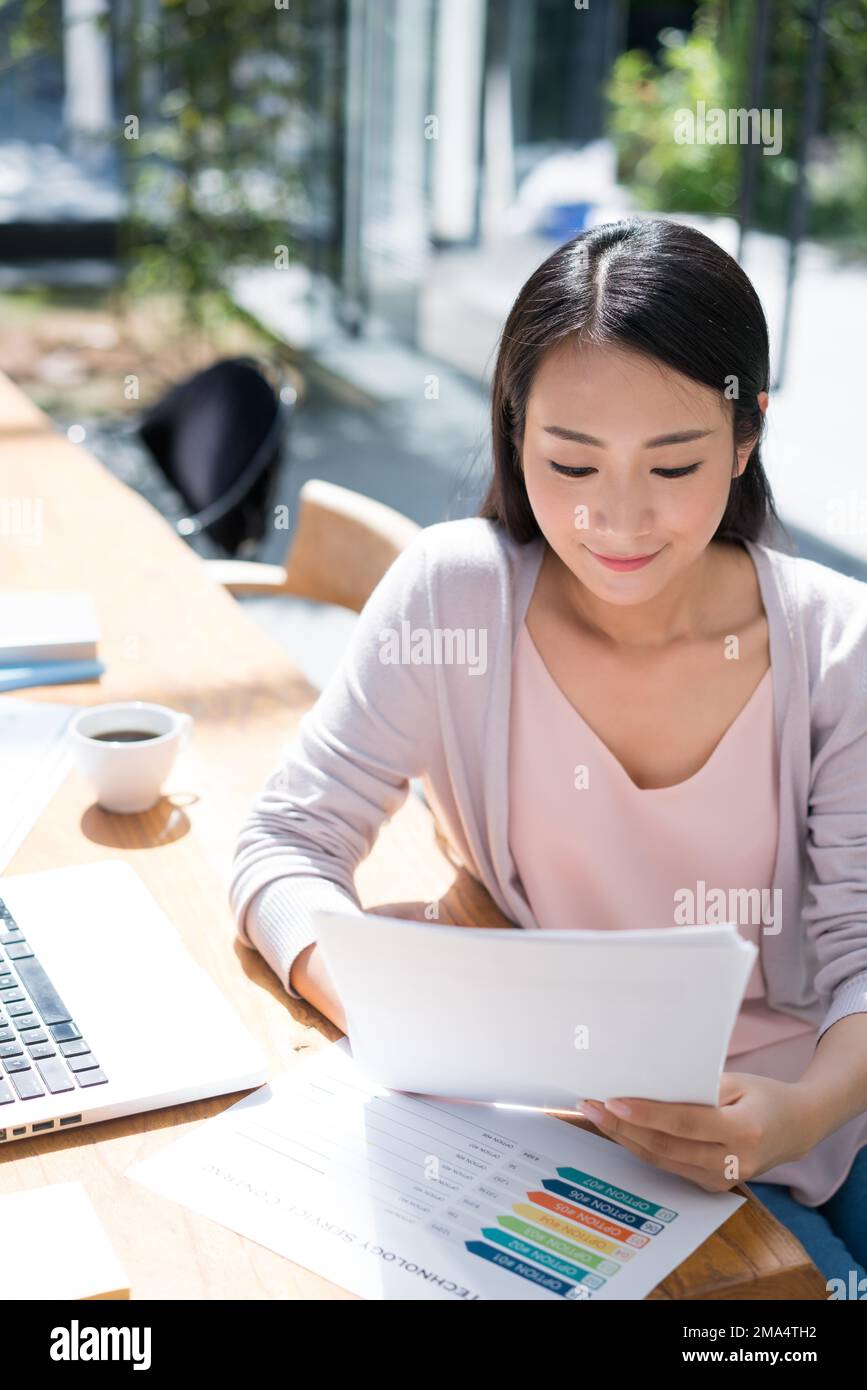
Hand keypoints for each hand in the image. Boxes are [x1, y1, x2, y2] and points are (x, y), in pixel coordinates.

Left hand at [576, 1072, 818, 1192]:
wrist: (797, 1127)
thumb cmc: (763, 1096)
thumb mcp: (736, 1082)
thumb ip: (697, 1090)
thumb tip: (647, 1087)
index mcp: (743, 1132)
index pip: (684, 1124)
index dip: (646, 1115)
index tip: (613, 1102)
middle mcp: (734, 1162)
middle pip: (666, 1147)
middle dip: (622, 1127)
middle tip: (590, 1105)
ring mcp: (723, 1180)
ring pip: (662, 1160)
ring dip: (625, 1138)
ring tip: (596, 1115)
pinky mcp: (714, 1185)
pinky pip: (670, 1166)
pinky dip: (642, 1147)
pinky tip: (620, 1131)